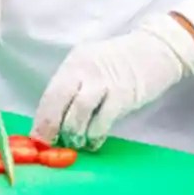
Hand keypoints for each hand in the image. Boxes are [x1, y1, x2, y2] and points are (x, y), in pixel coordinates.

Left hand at [31, 15, 193, 149]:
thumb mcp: (90, 68)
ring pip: (78, 113)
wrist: (156, 50)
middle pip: (58, 101)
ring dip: (74, 134)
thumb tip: (53, 122)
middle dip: (50, 128)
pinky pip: (102, 121)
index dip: (41, 120)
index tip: (37, 139)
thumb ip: (74, 90)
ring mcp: (104, 81)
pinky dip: (95, 135)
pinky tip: (93, 141)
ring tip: (77, 142)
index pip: (50, 94)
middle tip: (50, 144)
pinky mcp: (123, 95)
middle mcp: (84, 69)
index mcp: (73, 63)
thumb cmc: (120, 64)